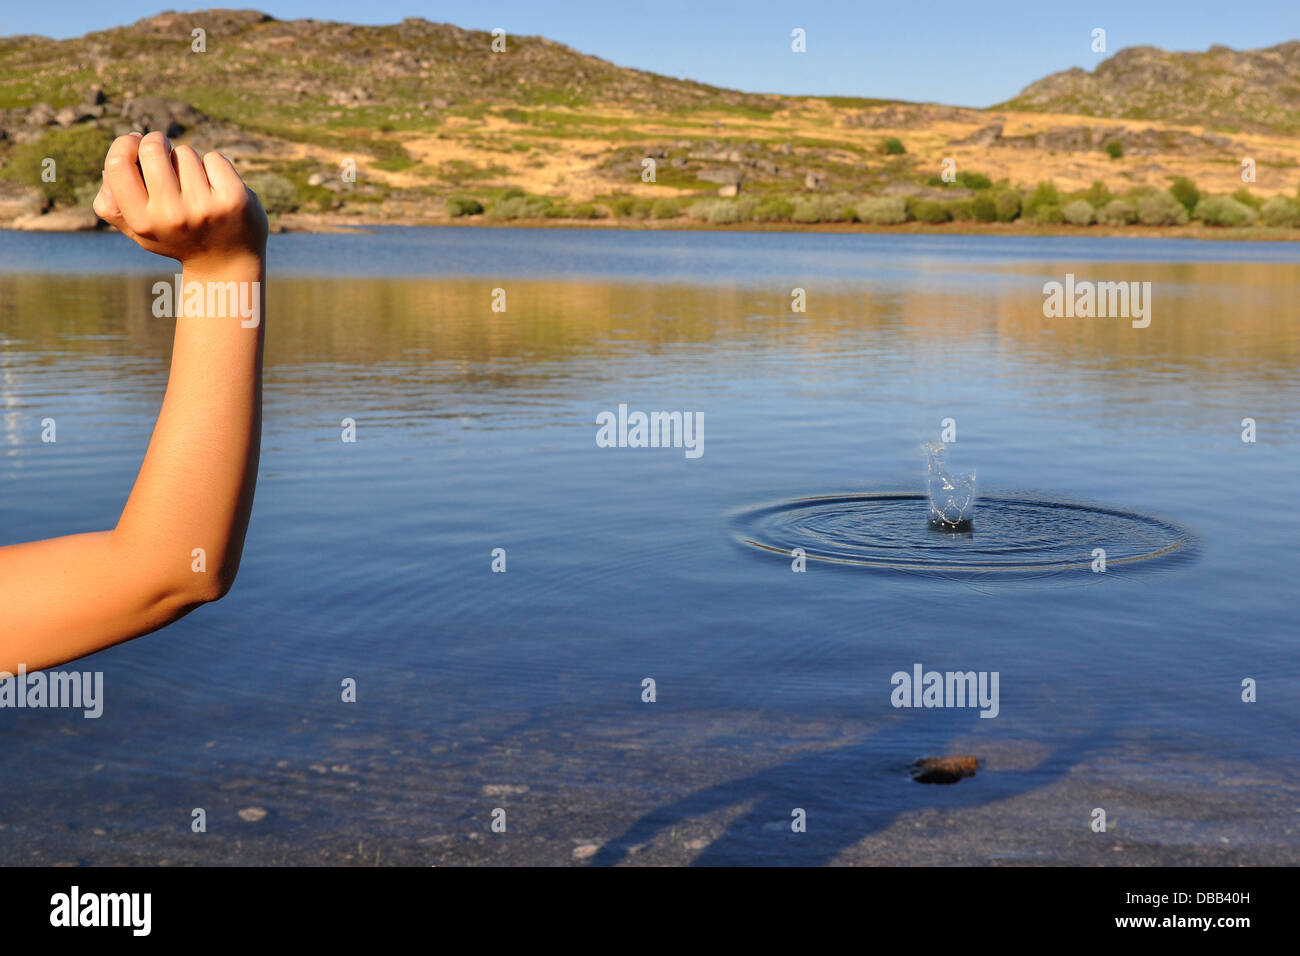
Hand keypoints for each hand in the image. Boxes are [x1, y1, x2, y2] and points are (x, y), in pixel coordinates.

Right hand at [94, 131, 267, 270]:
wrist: (228, 263)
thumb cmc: (177, 238)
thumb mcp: (140, 230)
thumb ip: (112, 204)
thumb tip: (108, 170)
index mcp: (142, 221)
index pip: (117, 165)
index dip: (124, 144)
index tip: (135, 143)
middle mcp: (172, 215)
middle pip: (152, 149)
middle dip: (157, 143)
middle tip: (166, 154)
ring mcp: (205, 207)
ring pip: (185, 153)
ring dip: (189, 162)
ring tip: (196, 188)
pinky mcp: (234, 198)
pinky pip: (214, 158)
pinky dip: (214, 166)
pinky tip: (217, 190)